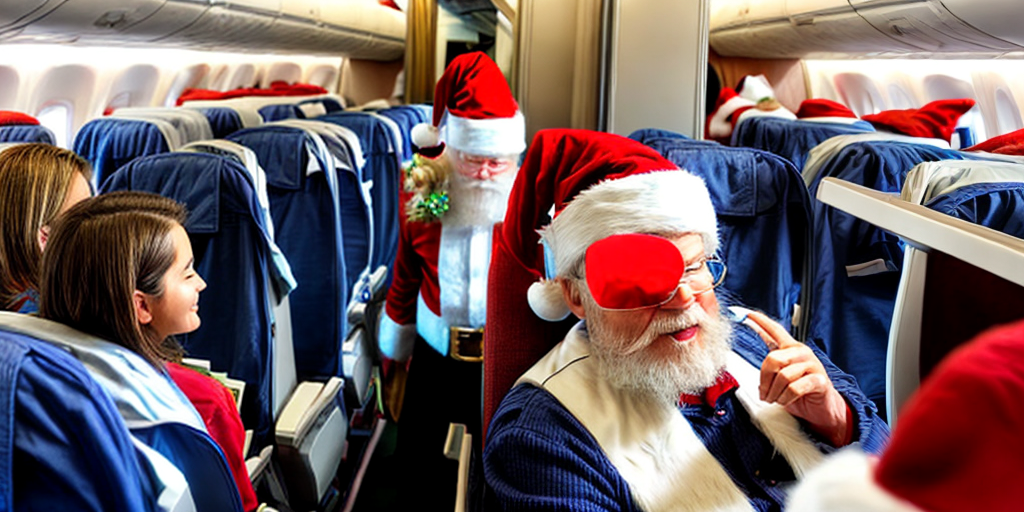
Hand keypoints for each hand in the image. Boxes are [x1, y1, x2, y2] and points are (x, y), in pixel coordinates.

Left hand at [744, 311, 852, 446]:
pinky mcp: (819, 380)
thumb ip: (770, 364)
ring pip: (783, 376)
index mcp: (791, 348)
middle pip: (773, 359)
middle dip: (764, 379)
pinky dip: (785, 398)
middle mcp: (802, 353)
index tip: (746, 314)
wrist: (822, 408)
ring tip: (775, 399)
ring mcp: (812, 365)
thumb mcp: (780, 375)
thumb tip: (755, 350)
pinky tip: (785, 400)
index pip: (775, 330)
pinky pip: (794, 388)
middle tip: (764, 393)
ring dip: (774, 393)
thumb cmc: (800, 391)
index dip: (760, 321)